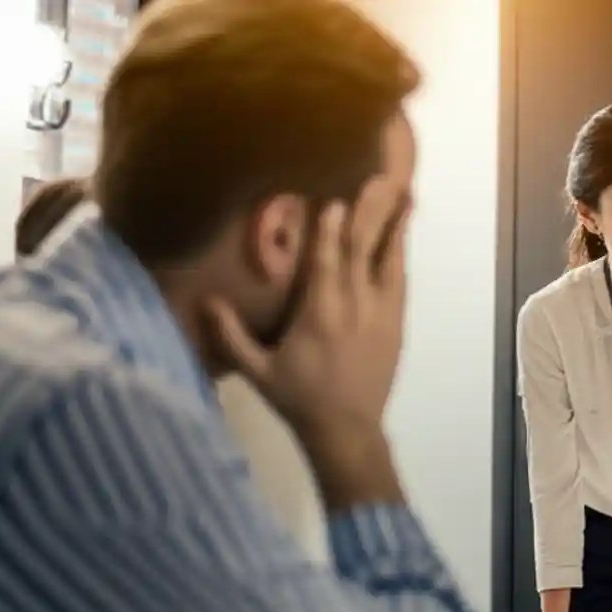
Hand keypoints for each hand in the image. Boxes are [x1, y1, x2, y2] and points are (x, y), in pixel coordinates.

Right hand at [209, 177, 408, 442]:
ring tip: (405, 197)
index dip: (331, 232)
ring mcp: (382, 316)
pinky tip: (401, 239)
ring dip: (395, 229)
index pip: (327, 265)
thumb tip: (205, 301)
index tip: (335, 201)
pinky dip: (399, 257)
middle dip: (369, 215)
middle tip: (378, 180)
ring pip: (390, 264)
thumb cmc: (298, 399)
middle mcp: (356, 309)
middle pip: (362, 254)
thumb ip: (231, 335)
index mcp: (321, 316)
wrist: (348, 431)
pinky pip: (400, 284)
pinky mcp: (396, 326)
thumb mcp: (258, 371)